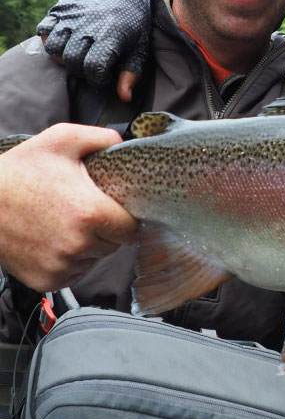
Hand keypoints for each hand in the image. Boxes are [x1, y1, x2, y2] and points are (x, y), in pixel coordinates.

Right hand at [0, 124, 139, 290]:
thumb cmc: (19, 171)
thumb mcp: (61, 140)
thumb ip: (101, 138)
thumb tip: (122, 143)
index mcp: (90, 213)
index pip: (132, 229)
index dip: (125, 218)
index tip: (113, 209)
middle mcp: (78, 245)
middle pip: (114, 245)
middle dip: (106, 230)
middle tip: (82, 212)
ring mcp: (61, 266)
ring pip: (94, 259)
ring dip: (87, 246)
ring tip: (63, 223)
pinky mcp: (47, 280)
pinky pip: (74, 273)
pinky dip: (69, 260)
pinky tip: (52, 239)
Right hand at [37, 0, 151, 100]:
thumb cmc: (134, 27)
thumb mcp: (140, 49)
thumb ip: (131, 73)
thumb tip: (124, 97)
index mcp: (111, 36)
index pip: (94, 67)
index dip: (97, 78)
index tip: (103, 76)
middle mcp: (89, 24)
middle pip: (71, 59)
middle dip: (79, 70)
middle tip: (89, 66)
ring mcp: (72, 15)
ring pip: (53, 46)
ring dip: (62, 56)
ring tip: (76, 55)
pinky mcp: (61, 7)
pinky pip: (43, 29)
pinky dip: (49, 38)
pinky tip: (65, 40)